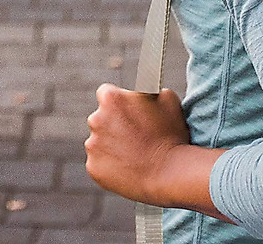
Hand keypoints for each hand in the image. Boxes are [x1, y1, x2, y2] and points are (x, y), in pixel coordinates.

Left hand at [85, 83, 190, 203]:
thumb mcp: (167, 100)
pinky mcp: (93, 167)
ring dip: (110, 145)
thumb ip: (149, 90)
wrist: (168, 173)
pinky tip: (128, 169)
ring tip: (133, 155)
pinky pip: (99, 163)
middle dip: (113, 124)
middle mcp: (96, 119)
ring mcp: (92, 145)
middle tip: (133, 135)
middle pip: (100, 118)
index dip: (118, 101)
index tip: (126, 109)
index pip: (106, 93)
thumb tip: (146, 89)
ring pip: (98, 141)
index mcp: (111, 98)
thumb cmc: (170, 134)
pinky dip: (109, 165)